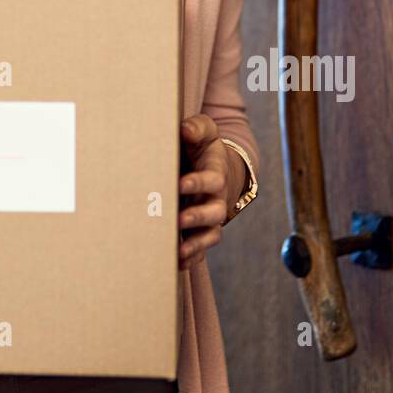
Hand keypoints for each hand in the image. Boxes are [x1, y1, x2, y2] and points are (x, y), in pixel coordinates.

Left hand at [178, 114, 241, 269]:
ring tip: (178, 251)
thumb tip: (185, 130)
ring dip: (195, 244)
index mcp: (216, 172)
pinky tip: (175, 264)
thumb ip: (196, 128)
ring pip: (210, 235)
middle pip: (214, 212)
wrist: (215, 167)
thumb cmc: (202, 147)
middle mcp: (216, 198)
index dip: (198, 183)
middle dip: (197, 217)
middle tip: (179, 219)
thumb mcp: (203, 131)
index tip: (180, 184)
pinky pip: (201, 250)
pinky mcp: (202, 231)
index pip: (212, 179)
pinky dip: (191, 258)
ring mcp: (211, 218)